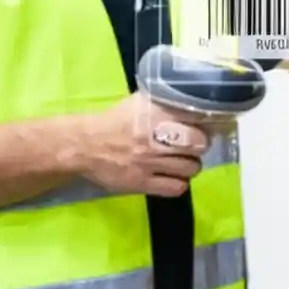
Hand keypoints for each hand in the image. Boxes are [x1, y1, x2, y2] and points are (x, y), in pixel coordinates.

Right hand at [75, 92, 211, 197]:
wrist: (85, 145)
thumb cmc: (114, 122)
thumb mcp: (139, 103)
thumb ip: (164, 102)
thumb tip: (190, 101)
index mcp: (156, 114)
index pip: (196, 119)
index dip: (203, 125)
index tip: (201, 128)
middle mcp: (156, 138)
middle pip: (198, 145)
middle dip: (199, 146)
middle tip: (192, 147)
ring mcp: (150, 162)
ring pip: (191, 168)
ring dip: (190, 165)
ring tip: (182, 162)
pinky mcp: (142, 183)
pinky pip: (176, 187)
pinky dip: (180, 183)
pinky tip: (174, 177)